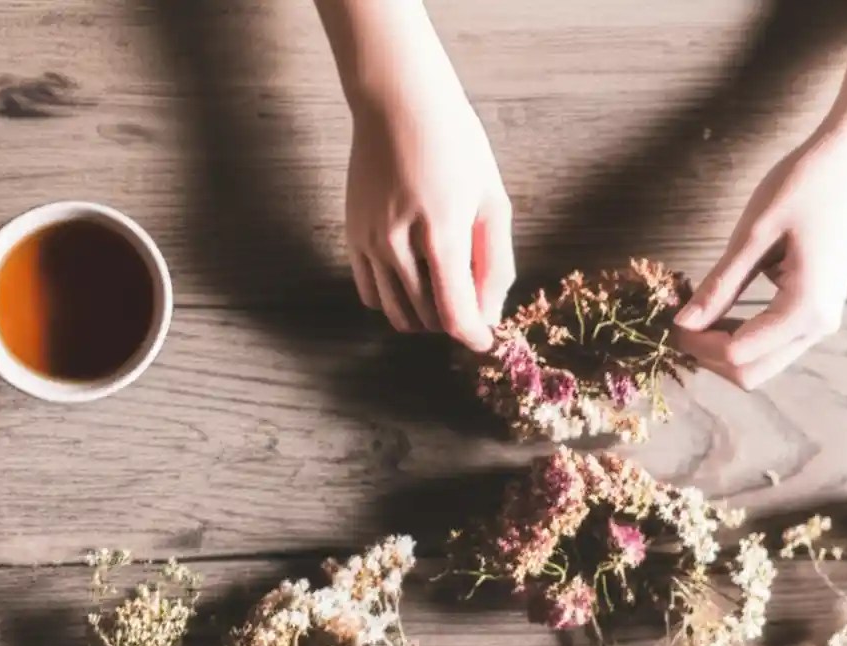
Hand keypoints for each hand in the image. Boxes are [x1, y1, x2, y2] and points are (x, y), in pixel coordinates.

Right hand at [344, 86, 512, 352]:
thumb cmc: (456, 145)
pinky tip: (414, 285)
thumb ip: (495, 263)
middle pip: (427, 318)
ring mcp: (369, 242)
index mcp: (442, 233)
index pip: (455, 314)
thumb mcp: (492, 200)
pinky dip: (394, 303)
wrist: (398, 104)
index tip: (488, 341)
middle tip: (474, 304)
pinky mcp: (351, 237)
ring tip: (446, 295)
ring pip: (396, 313)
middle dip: (455, 323)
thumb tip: (490, 315)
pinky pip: (370, 294)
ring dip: (426, 318)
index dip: (475, 337)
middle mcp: (398, 243)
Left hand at [674, 131, 846, 388]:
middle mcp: (819, 326)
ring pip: (762, 364)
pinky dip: (741, 335)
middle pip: (750, 373)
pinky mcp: (816, 311)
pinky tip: (720, 308)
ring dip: (723, 348)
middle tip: (679, 321)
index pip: (737, 353)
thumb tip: (682, 324)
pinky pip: (772, 343)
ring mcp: (821, 322)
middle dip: (708, 355)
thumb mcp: (753, 235)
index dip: (695, 342)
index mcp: (805, 308)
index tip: (668, 317)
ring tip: (696, 313)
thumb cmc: (804, 187)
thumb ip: (720, 285)